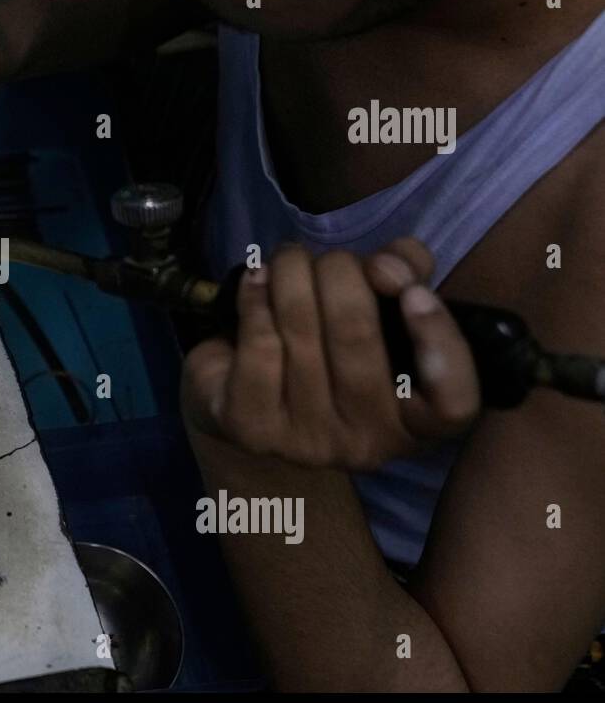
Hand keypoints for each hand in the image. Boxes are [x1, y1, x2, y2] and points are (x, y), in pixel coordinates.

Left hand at [181, 239, 481, 470]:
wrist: (250, 400)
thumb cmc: (335, 348)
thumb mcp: (385, 312)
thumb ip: (407, 274)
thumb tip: (388, 265)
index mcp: (417, 424)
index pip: (452, 403)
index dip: (438, 341)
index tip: (413, 292)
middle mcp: (367, 444)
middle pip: (356, 339)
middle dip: (339, 274)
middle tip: (327, 258)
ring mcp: (308, 443)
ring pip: (301, 334)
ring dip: (291, 276)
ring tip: (289, 258)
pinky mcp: (253, 430)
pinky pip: (258, 349)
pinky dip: (255, 301)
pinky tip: (256, 280)